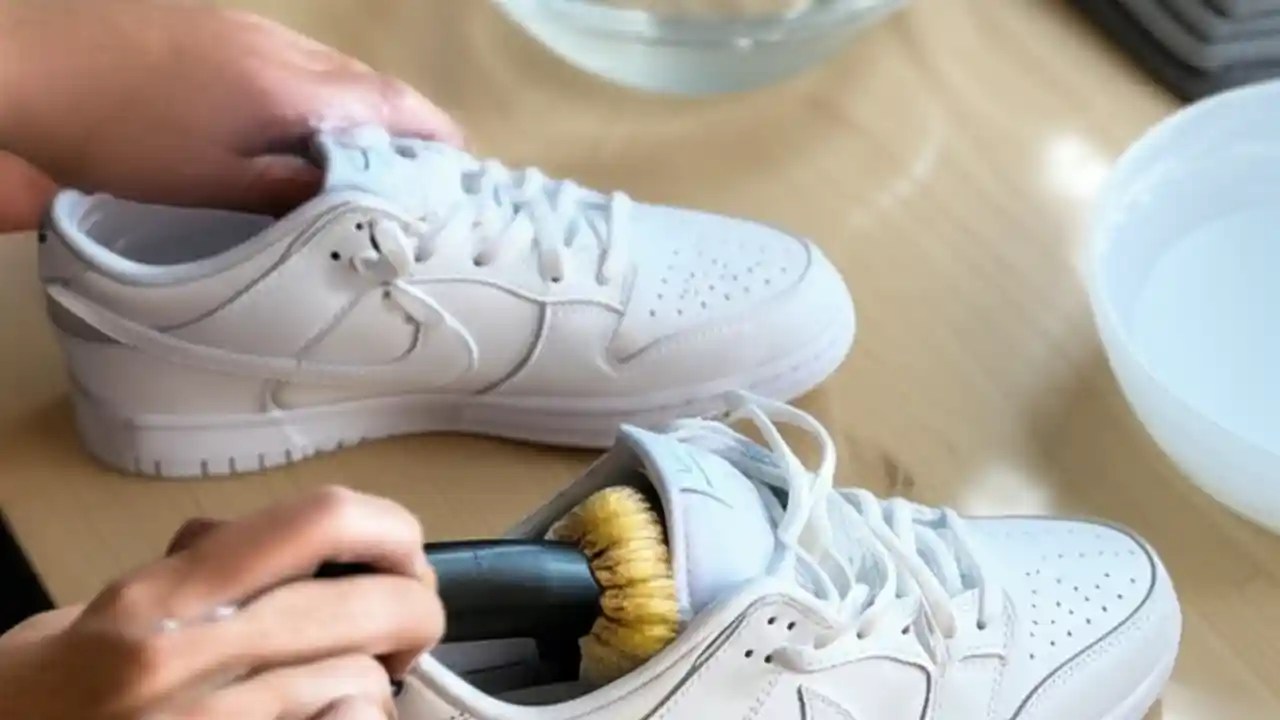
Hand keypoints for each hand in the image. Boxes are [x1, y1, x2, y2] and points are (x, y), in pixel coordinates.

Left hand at [0, 0, 461, 230]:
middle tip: (427, 166)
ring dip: (366, 105)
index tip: (463, 166)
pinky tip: (306, 119)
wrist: (29, 64)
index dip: (435, 135)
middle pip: (370, 82)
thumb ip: (287, 189)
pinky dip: (325, 91)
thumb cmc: (120, 136)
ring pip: (333, 68)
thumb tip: (345, 198)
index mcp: (292, 88)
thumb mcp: (211, 184)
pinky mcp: (217, 26)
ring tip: (374, 151)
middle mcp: (284, 48)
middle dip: (409, 121)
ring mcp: (249, 29)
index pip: (391, 106)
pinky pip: (297, 58)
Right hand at [0, 486, 442, 718]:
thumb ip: (184, 576)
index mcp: (158, 597)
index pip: (318, 522)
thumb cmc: (30, 705)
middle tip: (410, 629)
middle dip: (415, 612)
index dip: (390, 530)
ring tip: (354, 689)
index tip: (402, 554)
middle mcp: (181, 654)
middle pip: (369, 604)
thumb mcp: (91, 618)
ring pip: (358, 678)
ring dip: (374, 683)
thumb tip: (248, 540)